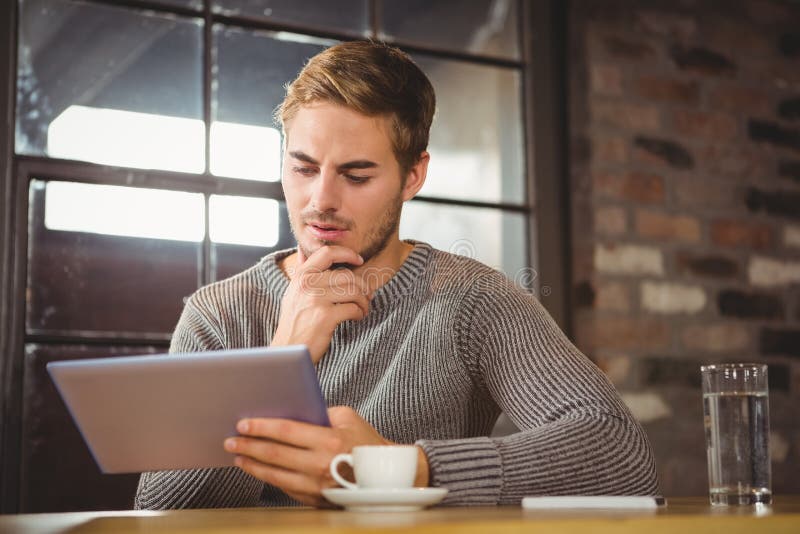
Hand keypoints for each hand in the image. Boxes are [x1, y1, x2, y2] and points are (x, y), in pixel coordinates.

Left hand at [224, 406, 429, 506]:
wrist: (387, 476)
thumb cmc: (366, 442)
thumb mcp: (347, 418)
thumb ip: (319, 414)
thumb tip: (290, 411)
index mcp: (330, 441)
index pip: (286, 432)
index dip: (262, 427)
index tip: (243, 423)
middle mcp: (320, 465)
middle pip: (274, 454)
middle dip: (249, 445)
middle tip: (230, 439)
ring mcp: (316, 486)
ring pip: (274, 475)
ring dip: (252, 464)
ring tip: (237, 454)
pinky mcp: (315, 499)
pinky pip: (284, 487)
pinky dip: (267, 477)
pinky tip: (256, 469)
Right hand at [272, 246, 372, 362]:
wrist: (288, 349)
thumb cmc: (294, 322)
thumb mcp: (292, 293)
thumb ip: (301, 273)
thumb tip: (302, 250)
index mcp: (301, 276)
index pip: (327, 253)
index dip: (347, 253)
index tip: (359, 260)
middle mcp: (307, 284)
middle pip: (346, 275)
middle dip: (362, 286)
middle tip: (367, 295)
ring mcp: (316, 300)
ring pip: (353, 291)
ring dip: (363, 301)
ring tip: (363, 308)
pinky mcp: (325, 317)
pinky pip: (353, 308)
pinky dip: (360, 313)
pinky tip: (357, 317)